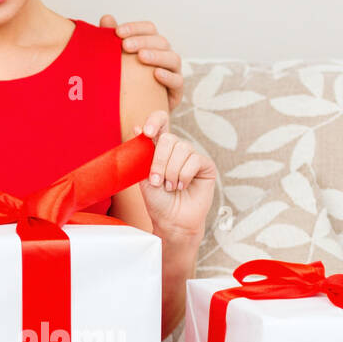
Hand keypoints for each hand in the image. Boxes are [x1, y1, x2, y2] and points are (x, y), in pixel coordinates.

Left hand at [100, 15, 184, 110]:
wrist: (136, 111)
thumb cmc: (126, 81)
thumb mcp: (117, 60)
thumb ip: (112, 40)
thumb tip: (106, 17)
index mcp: (152, 45)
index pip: (149, 29)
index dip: (135, 28)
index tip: (118, 32)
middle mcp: (165, 56)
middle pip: (160, 41)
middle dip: (143, 41)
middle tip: (125, 45)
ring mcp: (173, 72)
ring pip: (172, 58)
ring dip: (157, 56)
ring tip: (141, 57)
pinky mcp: (176, 91)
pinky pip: (177, 81)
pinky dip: (168, 76)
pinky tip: (155, 74)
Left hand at [133, 110, 215, 240]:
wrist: (171, 220)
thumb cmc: (157, 200)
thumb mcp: (143, 175)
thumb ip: (141, 154)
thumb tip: (136, 128)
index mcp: (160, 147)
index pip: (161, 121)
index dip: (155, 121)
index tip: (146, 133)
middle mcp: (177, 149)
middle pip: (169, 138)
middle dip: (159, 161)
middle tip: (156, 181)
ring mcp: (192, 156)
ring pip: (182, 149)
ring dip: (171, 171)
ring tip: (169, 187)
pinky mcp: (206, 165)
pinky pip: (194, 160)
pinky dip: (184, 175)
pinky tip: (182, 186)